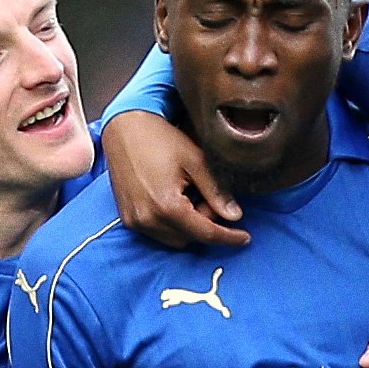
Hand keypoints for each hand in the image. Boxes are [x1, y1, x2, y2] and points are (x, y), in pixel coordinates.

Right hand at [102, 110, 249, 248]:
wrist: (123, 127)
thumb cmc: (160, 138)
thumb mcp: (195, 160)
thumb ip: (216, 191)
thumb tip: (235, 216)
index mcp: (167, 206)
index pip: (206, 233)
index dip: (229, 237)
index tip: (245, 238)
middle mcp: (148, 220)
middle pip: (190, 238)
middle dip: (205, 224)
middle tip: (207, 197)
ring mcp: (135, 222)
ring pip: (175, 240)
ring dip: (189, 226)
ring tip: (189, 196)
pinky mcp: (128, 219)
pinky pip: (158, 234)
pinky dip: (172, 225)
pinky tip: (174, 201)